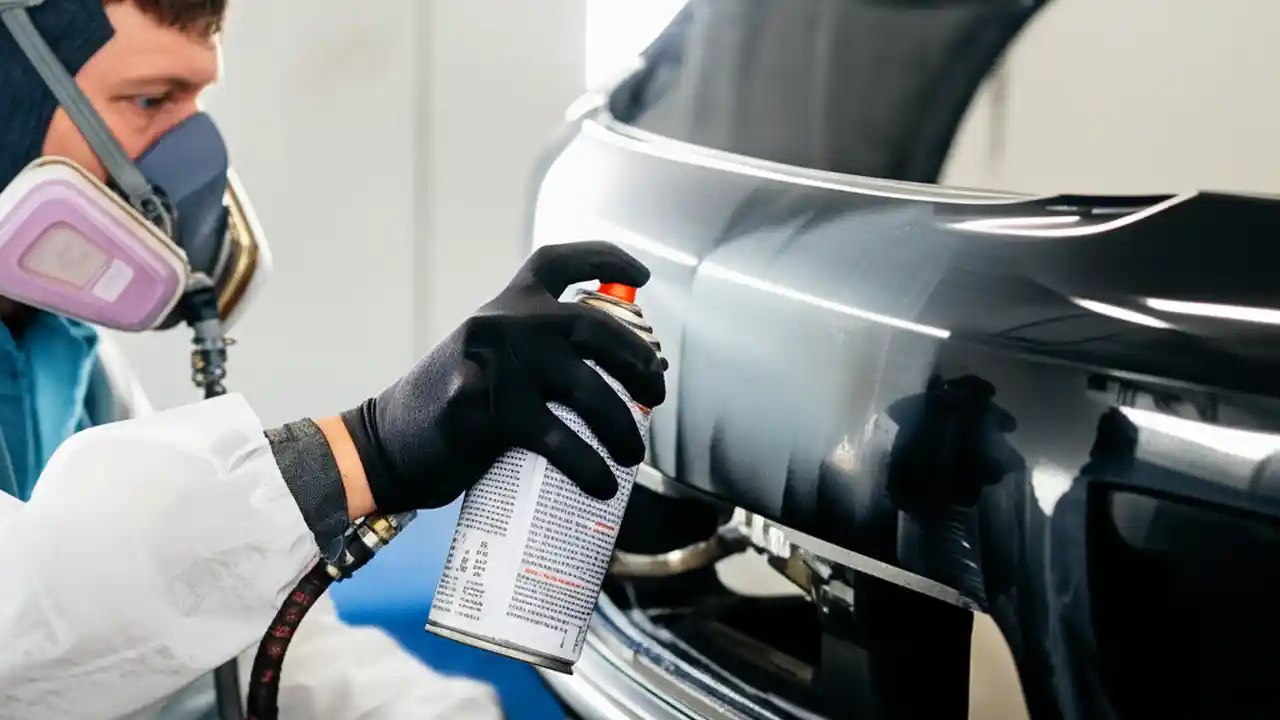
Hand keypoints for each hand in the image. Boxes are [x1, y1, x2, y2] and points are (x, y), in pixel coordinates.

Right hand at [340, 242, 666, 513]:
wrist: (385, 446)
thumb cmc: (451, 412)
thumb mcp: (491, 361)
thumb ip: (537, 355)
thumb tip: (621, 380)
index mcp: (505, 305)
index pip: (559, 261)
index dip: (607, 259)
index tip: (644, 277)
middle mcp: (503, 323)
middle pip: (594, 327)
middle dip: (637, 361)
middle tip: (655, 395)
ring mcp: (494, 363)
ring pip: (585, 387)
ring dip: (621, 425)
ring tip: (633, 454)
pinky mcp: (486, 410)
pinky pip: (557, 438)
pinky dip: (588, 466)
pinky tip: (602, 485)